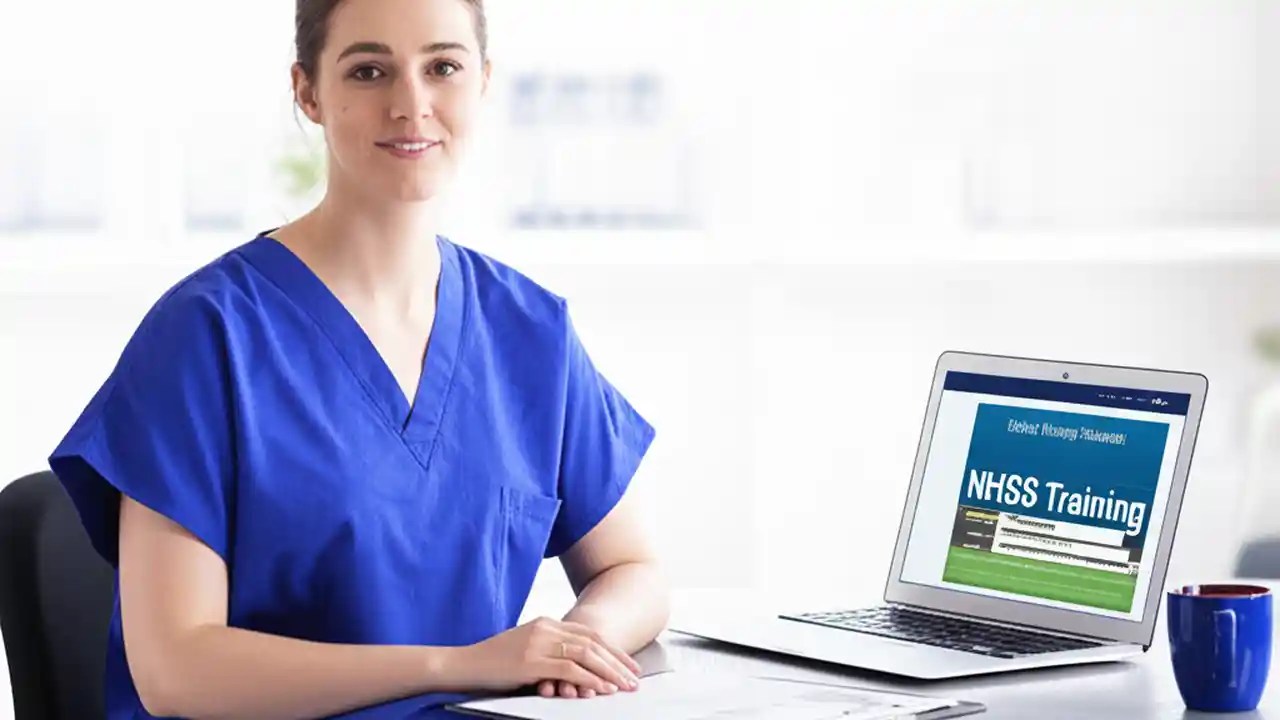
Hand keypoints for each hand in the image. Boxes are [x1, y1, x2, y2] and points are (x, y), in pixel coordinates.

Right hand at [455, 617, 641, 696]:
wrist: (463, 664)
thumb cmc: (493, 661)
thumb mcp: (525, 649)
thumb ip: (549, 651)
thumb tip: (576, 666)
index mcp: (545, 622)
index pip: (588, 633)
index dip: (612, 649)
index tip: (629, 664)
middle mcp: (545, 628)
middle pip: (592, 642)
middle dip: (618, 661)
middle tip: (635, 677)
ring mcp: (538, 643)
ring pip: (586, 654)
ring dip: (609, 671)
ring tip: (625, 686)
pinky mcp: (531, 661)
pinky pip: (569, 669)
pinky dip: (589, 679)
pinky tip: (602, 688)